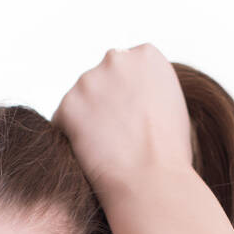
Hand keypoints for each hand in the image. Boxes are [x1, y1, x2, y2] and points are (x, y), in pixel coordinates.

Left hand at [51, 44, 193, 202]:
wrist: (151, 178)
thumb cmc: (169, 153)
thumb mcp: (171, 105)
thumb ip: (148, 90)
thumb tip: (133, 96)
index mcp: (146, 55)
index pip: (125, 68)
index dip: (126, 96)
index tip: (131, 119)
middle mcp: (116, 58)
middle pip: (100, 80)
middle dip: (103, 103)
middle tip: (115, 136)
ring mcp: (89, 80)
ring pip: (80, 101)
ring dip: (85, 120)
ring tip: (106, 149)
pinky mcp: (67, 104)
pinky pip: (62, 121)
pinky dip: (71, 138)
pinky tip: (90, 156)